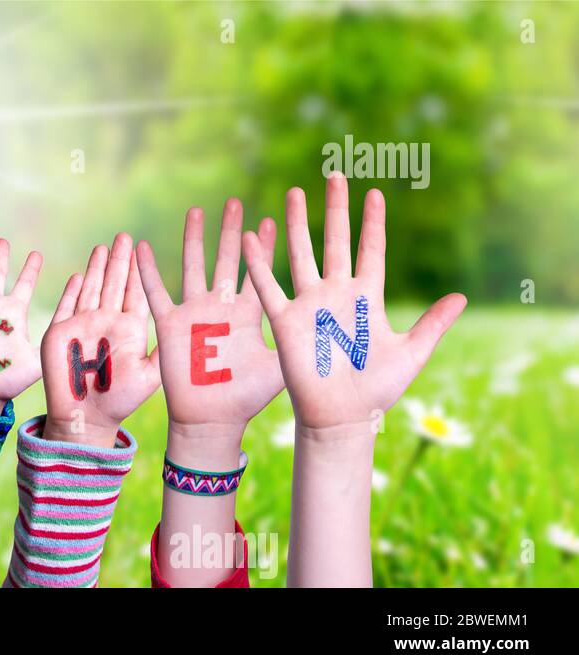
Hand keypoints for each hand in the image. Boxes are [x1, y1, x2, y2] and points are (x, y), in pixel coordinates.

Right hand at [41, 233, 159, 445]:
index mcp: (129, 329)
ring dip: (96, 268)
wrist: (86, 417)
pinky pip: (66, 306)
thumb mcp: (151, 375)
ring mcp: (83, 326)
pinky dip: (72, 290)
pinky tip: (78, 275)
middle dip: (118, 261)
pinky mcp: (60, 333)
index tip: (142, 247)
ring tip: (103, 246)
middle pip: (113, 284)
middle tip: (124, 236)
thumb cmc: (120, 400)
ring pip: (91, 289)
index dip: (137, 270)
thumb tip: (188, 328)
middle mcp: (106, 323)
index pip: (134, 292)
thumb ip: (164, 350)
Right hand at [136, 199, 283, 430]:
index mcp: (249, 314)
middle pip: (226, 260)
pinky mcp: (171, 326)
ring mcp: (194, 314)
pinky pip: (156, 293)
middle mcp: (221, 308)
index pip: (258, 271)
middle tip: (235, 201)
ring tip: (196, 211)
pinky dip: (147, 272)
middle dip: (230, 231)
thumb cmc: (249, 398)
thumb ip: (304, 340)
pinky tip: (141, 247)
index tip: (274, 218)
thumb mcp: (284, 364)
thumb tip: (346, 328)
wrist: (213, 421)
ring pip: (193, 266)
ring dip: (193, 239)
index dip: (265, 246)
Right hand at [241, 173, 465, 431]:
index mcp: (367, 298)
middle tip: (334, 176)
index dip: (373, 222)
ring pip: (301, 254)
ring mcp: (309, 305)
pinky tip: (253, 239)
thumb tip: (463, 297)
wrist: (341, 416)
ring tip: (293, 194)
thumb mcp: (411, 353)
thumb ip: (433, 323)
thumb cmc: (376, 390)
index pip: (371, 250)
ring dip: (297, 225)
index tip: (374, 193)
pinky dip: (260, 265)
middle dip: (335, 209)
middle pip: (336, 241)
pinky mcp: (286, 322)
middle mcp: (336, 294)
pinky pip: (270, 287)